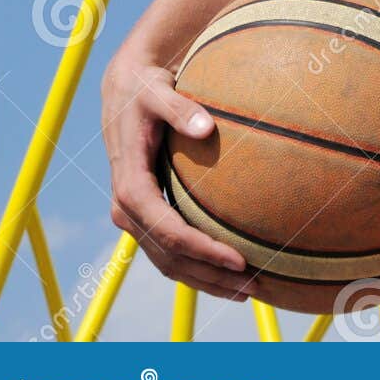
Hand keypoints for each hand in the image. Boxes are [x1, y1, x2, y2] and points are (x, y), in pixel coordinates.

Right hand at [101, 48, 260, 301]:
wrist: (125, 89)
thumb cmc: (145, 89)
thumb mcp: (159, 91)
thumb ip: (180, 108)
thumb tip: (206, 127)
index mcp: (130, 186)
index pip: (170, 232)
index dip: (204, 250)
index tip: (240, 260)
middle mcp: (127, 209)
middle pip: (171, 258)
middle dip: (210, 276)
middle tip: (254, 286)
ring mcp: (135, 217)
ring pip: (170, 263)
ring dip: (206, 279)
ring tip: (248, 290)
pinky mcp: (146, 215)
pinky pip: (170, 250)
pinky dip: (198, 265)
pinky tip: (228, 270)